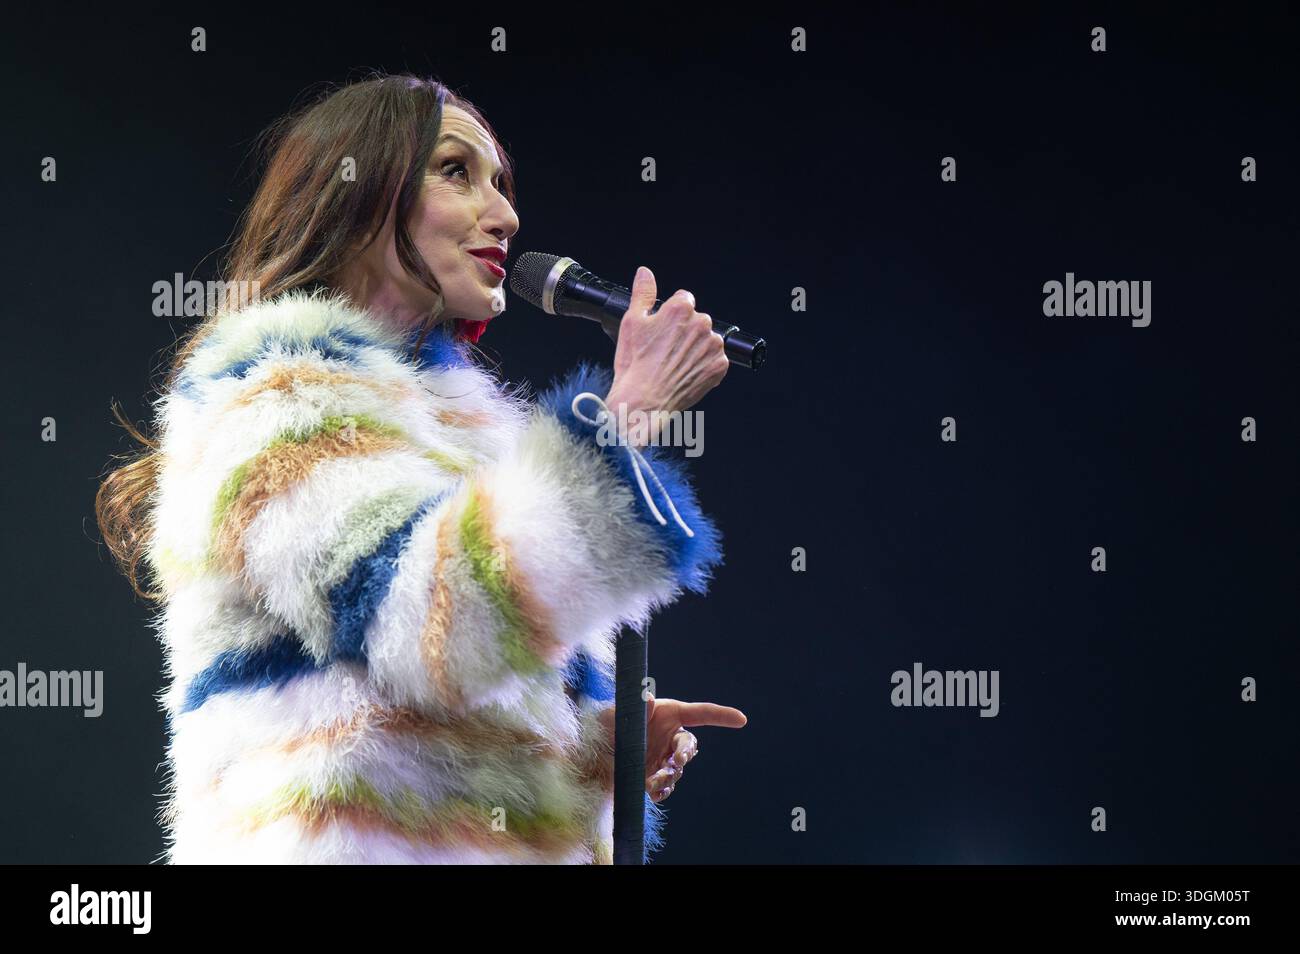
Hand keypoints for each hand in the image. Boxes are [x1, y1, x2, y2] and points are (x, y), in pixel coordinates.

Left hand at [596, 692, 746, 801]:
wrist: (587, 762)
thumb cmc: (600, 728)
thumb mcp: (611, 715)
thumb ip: (629, 708)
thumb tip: (647, 698)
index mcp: (665, 714)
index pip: (699, 713)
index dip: (721, 716)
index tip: (741, 720)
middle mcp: (667, 735)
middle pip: (690, 744)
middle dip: (686, 753)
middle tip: (677, 761)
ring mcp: (662, 758)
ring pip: (678, 769)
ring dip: (669, 775)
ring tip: (651, 780)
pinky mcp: (654, 778)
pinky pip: (667, 787)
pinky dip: (662, 790)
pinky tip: (650, 790)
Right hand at [602, 266, 729, 447]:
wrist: (644, 401)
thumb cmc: (635, 364)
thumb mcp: (631, 322)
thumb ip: (641, 293)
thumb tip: (644, 273)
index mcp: (681, 309)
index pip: (683, 300)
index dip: (671, 315)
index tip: (663, 331)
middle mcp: (702, 323)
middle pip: (696, 320)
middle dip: (684, 332)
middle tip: (665, 351)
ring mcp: (713, 346)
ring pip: (706, 340)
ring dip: (695, 348)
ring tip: (674, 364)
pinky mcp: (720, 366)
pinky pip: (714, 360)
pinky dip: (703, 366)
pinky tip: (685, 373)